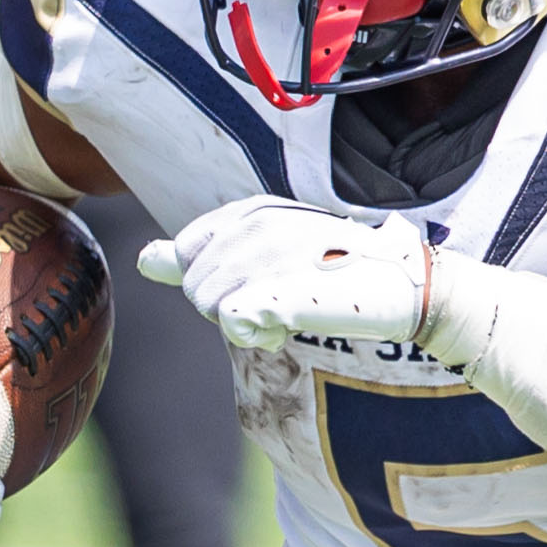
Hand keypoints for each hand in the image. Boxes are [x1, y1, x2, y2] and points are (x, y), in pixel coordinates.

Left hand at [139, 199, 432, 348]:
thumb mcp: (265, 253)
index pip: (188, 253)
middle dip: (230, 307)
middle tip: (283, 299)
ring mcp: (267, 255)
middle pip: (194, 288)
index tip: (264, 281)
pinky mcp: (278, 290)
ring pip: (209, 308)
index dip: (217, 281)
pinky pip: (231, 322)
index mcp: (251, 210)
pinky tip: (289, 326)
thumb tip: (146, 259)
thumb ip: (201, 256)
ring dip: (246, 325)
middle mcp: (254, 224)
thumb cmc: (336, 272)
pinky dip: (255, 335)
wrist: (400, 288)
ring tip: (292, 310)